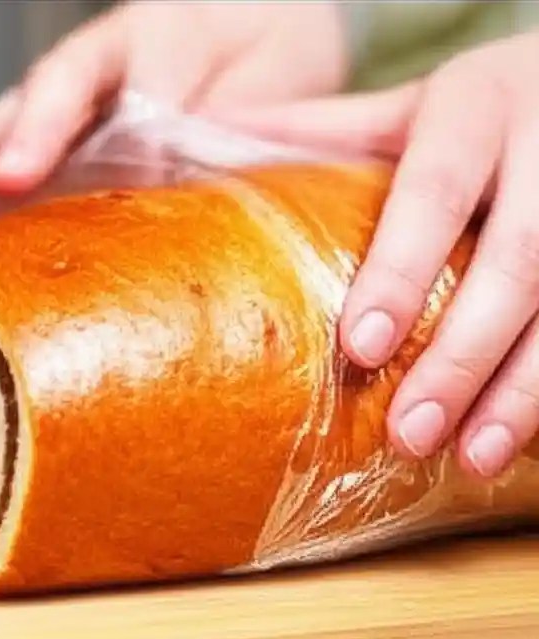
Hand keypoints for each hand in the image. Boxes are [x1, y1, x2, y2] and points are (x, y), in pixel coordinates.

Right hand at [0, 1, 347, 244]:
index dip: (37, 129)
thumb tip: (159, 197)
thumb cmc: (260, 60)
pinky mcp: (67, 175)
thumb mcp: (254, 85)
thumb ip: (212, 133)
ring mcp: (62, 136)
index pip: (67, 82)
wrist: (274, 44)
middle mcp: (74, 94)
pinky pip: (19, 212)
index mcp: (125, 50)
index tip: (11, 178)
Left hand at [218, 32, 538, 478]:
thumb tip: (204, 130)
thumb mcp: (402, 106)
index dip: (400, 269)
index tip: (360, 347)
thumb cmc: (474, 111)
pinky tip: (517, 443)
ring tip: (470, 459)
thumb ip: (320, 129)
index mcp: (476, 107)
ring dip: (521, 391)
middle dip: (462, 356)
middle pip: (516, 262)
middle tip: (408, 432)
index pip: (435, 192)